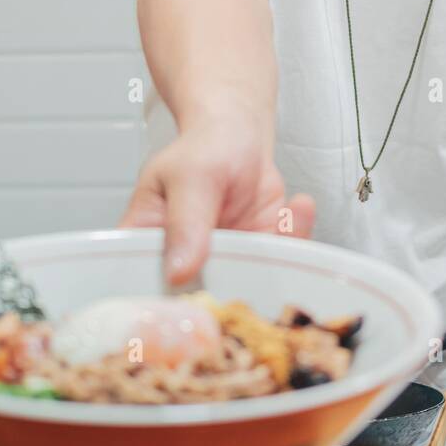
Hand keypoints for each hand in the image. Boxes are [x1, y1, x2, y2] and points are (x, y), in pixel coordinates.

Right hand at [117, 112, 315, 284]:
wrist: (238, 136)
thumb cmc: (203, 148)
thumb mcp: (190, 176)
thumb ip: (185, 220)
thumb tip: (178, 271)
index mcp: (146, 244)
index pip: (146, 288)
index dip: (167, 309)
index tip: (198, 302)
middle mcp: (184, 263)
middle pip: (197, 302)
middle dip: (227, 296)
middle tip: (252, 268)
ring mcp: (223, 263)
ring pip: (245, 288)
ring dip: (270, 265)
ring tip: (284, 224)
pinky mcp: (257, 256)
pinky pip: (280, 261)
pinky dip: (294, 238)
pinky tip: (299, 206)